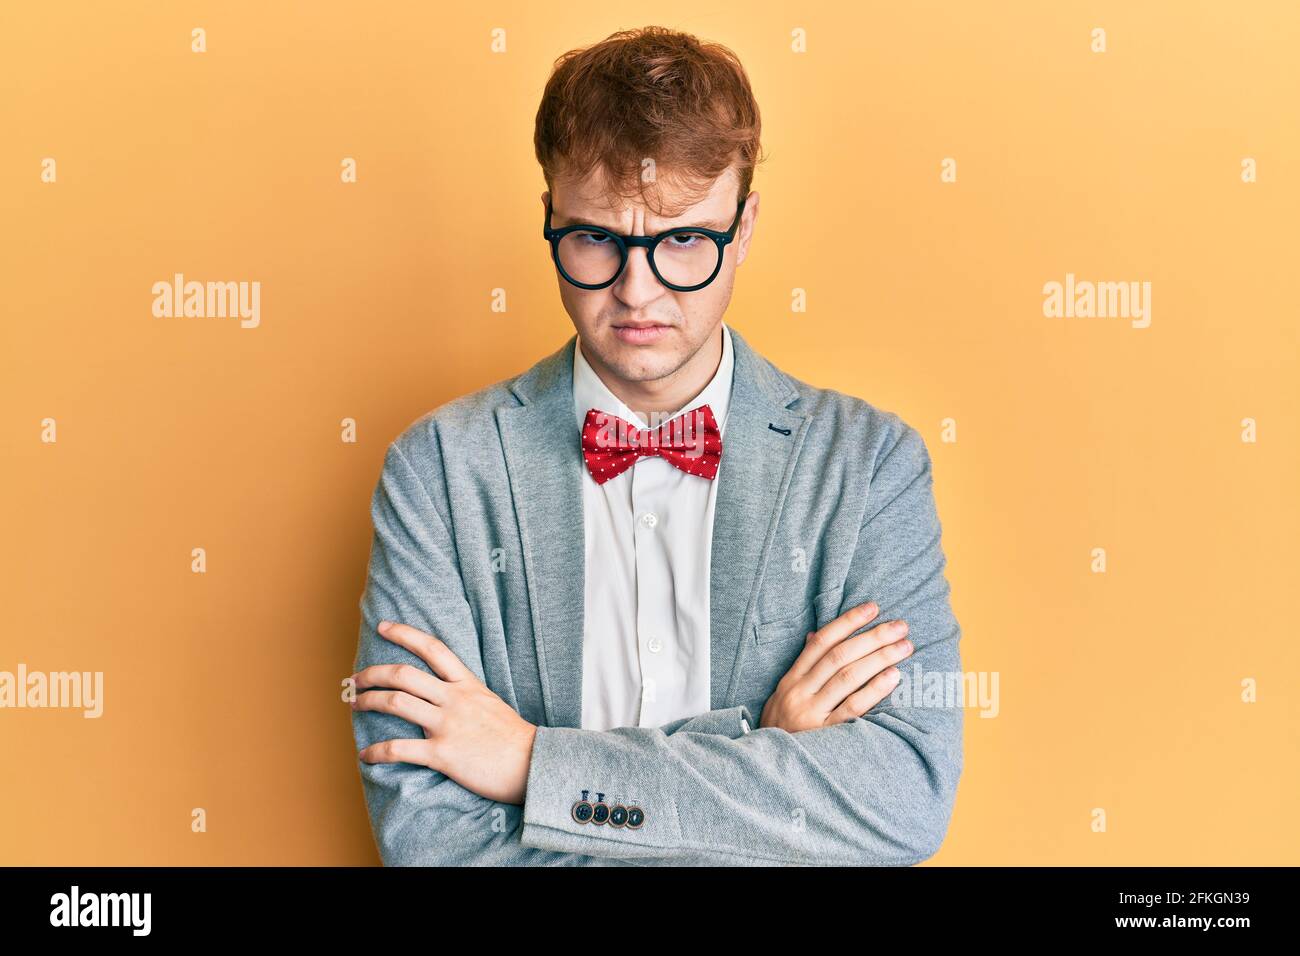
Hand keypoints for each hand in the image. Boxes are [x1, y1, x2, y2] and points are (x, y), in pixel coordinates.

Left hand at [350, 621, 536, 804]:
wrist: (532, 765)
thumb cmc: (514, 738)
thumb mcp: (491, 703)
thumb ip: (466, 695)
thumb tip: (444, 693)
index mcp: (467, 685)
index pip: (434, 649)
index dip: (405, 634)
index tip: (384, 627)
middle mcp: (454, 699)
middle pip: (404, 675)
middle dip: (373, 673)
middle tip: (355, 679)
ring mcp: (447, 725)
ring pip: (396, 703)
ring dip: (369, 702)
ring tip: (355, 705)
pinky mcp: (442, 754)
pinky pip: (400, 749)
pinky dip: (377, 751)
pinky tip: (365, 755)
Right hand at [759, 601, 912, 732]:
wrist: (765, 768)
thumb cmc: (781, 729)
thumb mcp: (783, 696)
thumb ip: (802, 668)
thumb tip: (816, 635)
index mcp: (791, 679)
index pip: (822, 642)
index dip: (848, 622)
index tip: (873, 608)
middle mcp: (800, 692)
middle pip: (840, 656)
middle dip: (872, 637)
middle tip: (900, 626)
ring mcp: (811, 713)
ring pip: (847, 677)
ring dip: (879, 658)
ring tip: (904, 647)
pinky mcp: (824, 734)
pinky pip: (852, 708)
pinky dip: (873, 690)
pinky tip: (893, 676)